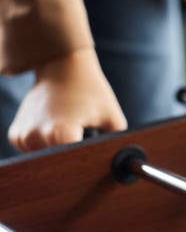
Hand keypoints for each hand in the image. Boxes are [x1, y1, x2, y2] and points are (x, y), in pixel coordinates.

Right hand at [8, 48, 126, 152]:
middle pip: (61, 163)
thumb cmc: (90, 90)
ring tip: (69, 126)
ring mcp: (24, 137)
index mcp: (62, 135)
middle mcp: (38, 138)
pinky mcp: (16, 135)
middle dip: (73, 155)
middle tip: (82, 134)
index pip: (75, 164)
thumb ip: (115, 142)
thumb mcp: (112, 116)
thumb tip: (122, 163)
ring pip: (46, 159)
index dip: (87, 160)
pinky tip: (54, 126)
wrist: (63, 67)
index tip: (94, 151)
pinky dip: (45, 144)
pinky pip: (33, 151)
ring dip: (58, 151)